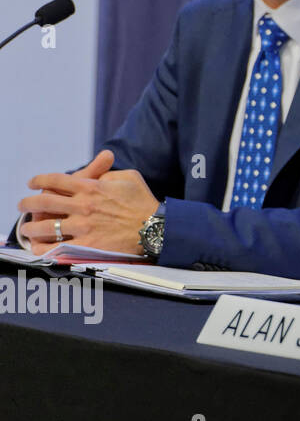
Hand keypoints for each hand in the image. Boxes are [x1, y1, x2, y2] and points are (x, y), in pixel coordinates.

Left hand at [18, 151, 158, 254]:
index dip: (39, 180)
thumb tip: (95, 173)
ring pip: (45, 226)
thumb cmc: (144, 201)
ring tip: (27, 228)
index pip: (55, 180)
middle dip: (27, 203)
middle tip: (22, 205)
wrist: (156, 228)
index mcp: (91, 186)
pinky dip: (43, 247)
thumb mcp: (129, 177)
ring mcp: (83, 226)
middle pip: (43, 202)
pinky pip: (58, 247)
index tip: (32, 183)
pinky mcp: (88, 245)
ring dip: (30, 227)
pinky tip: (38, 246)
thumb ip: (107, 173)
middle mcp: (83, 205)